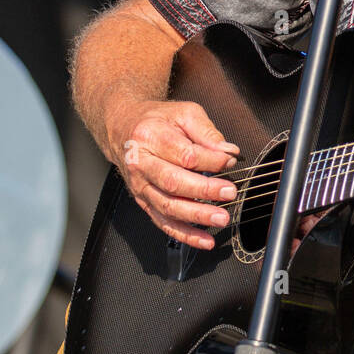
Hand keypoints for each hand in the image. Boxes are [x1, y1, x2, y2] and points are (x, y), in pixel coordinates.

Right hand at [111, 100, 239, 249]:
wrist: (123, 129)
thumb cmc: (156, 120)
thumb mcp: (184, 113)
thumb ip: (207, 132)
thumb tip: (229, 152)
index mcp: (150, 137)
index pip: (184, 154)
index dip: (211, 160)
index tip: (230, 161)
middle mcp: (141, 164)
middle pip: (174, 182)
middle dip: (205, 190)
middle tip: (229, 192)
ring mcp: (140, 186)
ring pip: (168, 207)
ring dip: (197, 216)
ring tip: (221, 218)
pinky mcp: (143, 202)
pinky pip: (164, 223)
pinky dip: (185, 235)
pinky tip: (205, 240)